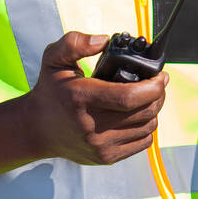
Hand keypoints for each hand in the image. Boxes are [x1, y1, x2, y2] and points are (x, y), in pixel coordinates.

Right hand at [20, 31, 167, 165]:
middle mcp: (91, 125)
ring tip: (148, 98)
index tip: (161, 76)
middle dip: (158, 95)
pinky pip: (142, 142)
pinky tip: (138, 116)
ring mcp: (99, 145)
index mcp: (80, 97)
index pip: (129, 97)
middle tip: (157, 83)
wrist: (36, 129)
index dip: (153, 87)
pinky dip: (146, 127)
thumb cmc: (50, 91)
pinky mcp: (105, 158)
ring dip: (154, 110)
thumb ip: (75, 43)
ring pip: (147, 127)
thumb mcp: (54, 59)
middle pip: (144, 112)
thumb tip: (104, 41)